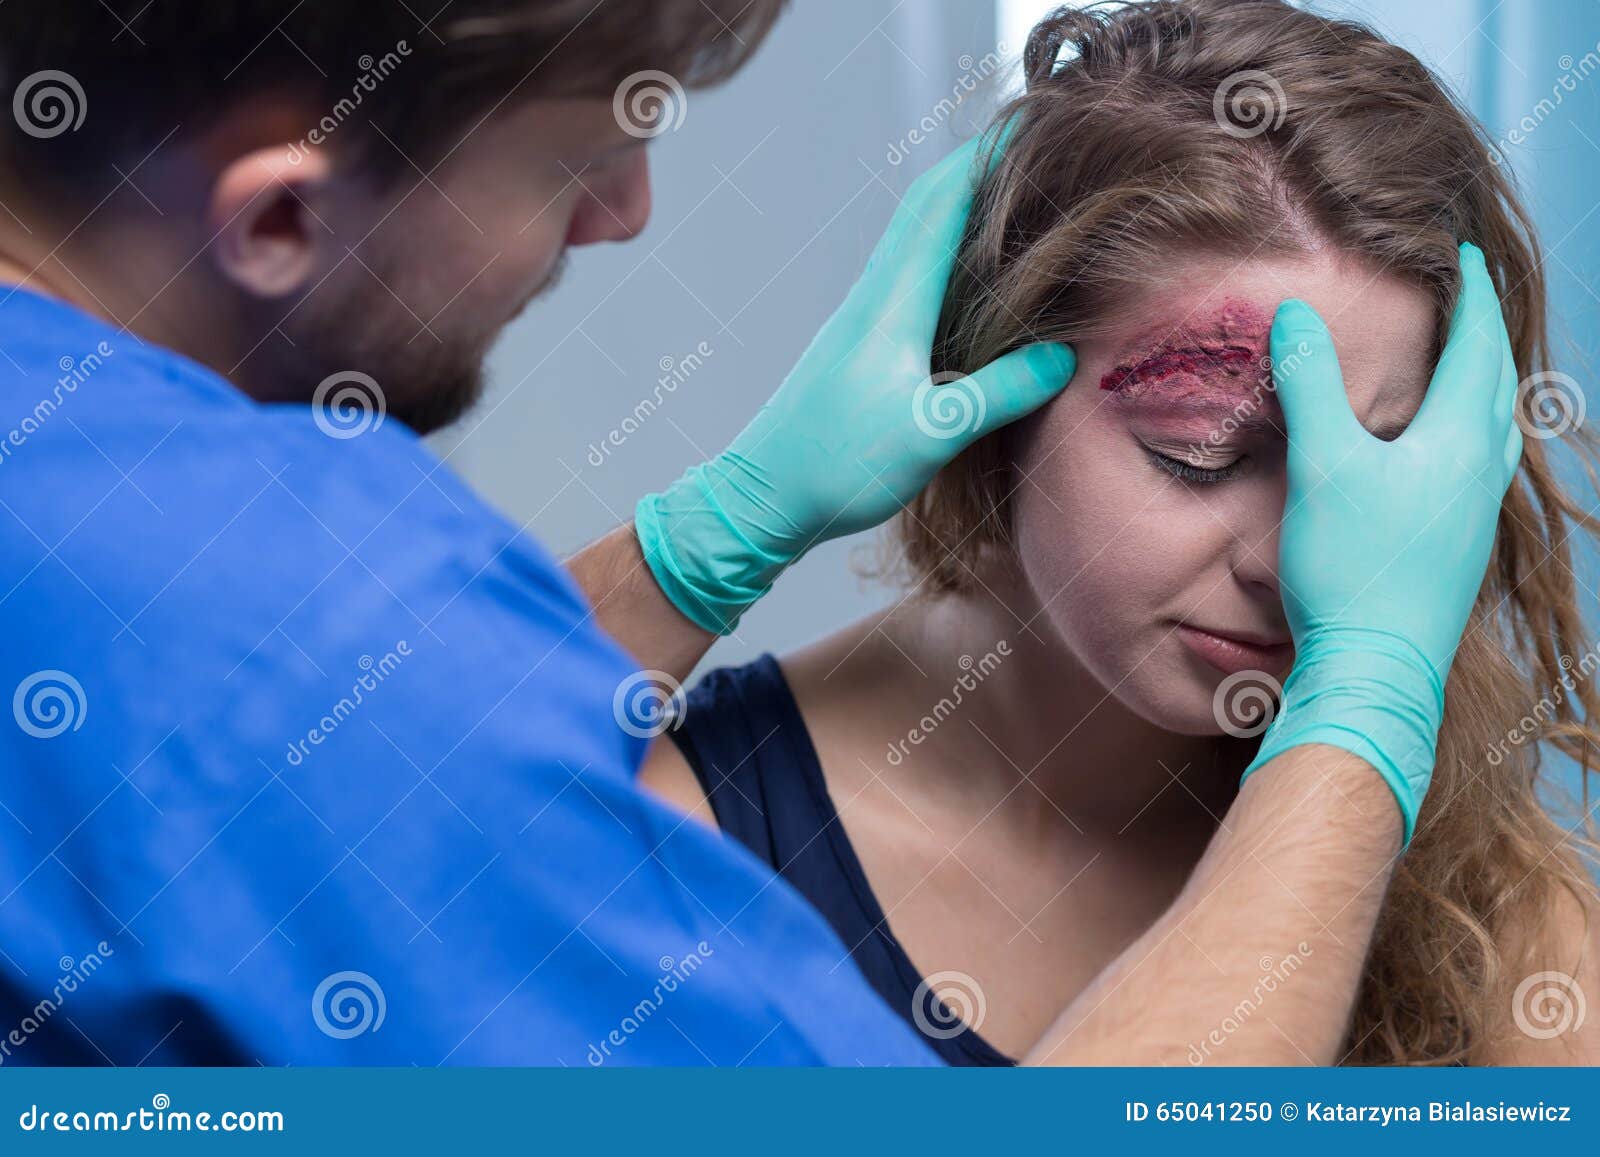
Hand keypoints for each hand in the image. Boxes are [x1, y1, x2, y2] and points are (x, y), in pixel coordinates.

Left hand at [634, 129, 1075, 632]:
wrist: (759, 501)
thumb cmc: (835, 466)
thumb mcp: (930, 433)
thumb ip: (997, 393)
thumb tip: (1062, 357)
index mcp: (891, 303)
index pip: (939, 204)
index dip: (983, 158)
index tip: (1028, 126)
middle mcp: (874, 299)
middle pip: (931, 212)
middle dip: (983, 173)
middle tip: (1040, 156)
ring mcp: (865, 322)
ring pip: (921, 248)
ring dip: (966, 218)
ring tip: (1021, 208)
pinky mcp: (863, 351)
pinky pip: (915, 285)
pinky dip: (951, 266)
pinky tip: (977, 286)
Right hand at [1242, 243, 1520, 845]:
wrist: (1376, 667)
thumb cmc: (1354, 568)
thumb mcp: (1322, 464)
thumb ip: (1311, 385)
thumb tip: (1293, 314)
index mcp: (1459, 441)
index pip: (1478, 347)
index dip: (1472, 297)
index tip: (1463, 257)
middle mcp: (1480, 474)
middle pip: (1498, 386)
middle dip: (1486, 337)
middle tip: (1470, 303)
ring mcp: (1474, 516)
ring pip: (1494, 431)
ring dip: (1484, 389)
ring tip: (1465, 369)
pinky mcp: (1458, 549)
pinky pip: (1477, 470)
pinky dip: (1468, 436)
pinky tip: (1441, 457)